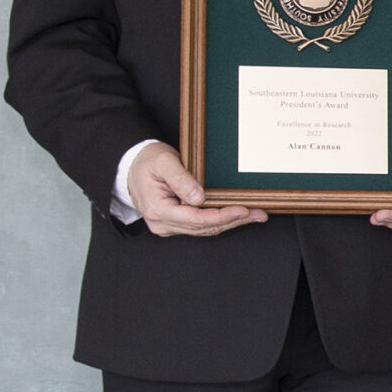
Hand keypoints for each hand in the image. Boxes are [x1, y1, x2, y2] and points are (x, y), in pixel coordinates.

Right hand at [131, 143, 265, 237]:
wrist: (132, 166)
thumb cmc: (148, 161)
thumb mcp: (163, 162)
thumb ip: (181, 179)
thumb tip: (199, 198)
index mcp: (157, 209)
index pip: (196, 218)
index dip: (222, 216)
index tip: (243, 210)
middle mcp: (162, 223)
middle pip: (204, 227)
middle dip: (233, 221)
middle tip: (259, 214)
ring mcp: (167, 226)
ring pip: (204, 230)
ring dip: (230, 223)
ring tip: (255, 215)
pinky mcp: (174, 224)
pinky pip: (200, 226)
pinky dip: (220, 221)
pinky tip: (237, 216)